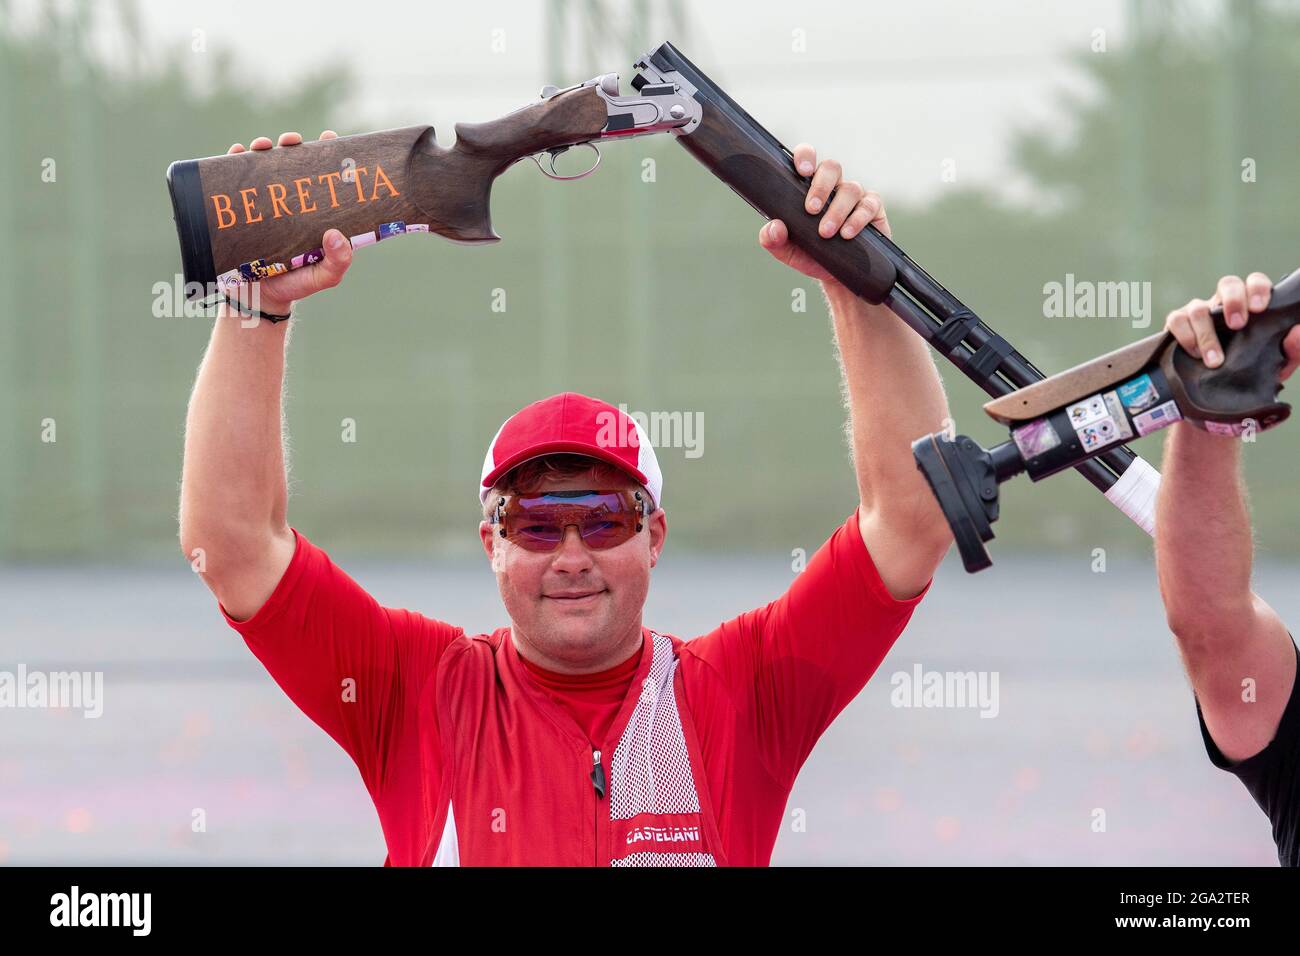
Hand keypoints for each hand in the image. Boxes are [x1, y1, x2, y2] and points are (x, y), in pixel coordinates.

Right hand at [224, 130, 352, 313]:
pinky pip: (231, 180)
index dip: (325, 153)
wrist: (257, 298)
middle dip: (291, 144)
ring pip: (261, 166)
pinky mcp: (237, 208)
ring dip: (261, 148)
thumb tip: (336, 235)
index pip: (320, 175)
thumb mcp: (324, 276)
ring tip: (262, 145)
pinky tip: (234, 153)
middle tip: (291, 141)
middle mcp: (287, 201)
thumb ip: (338, 261)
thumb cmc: (296, 283)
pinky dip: (230, 162)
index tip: (327, 138)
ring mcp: (262, 202)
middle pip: (290, 162)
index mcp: (313, 210)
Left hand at [758, 144, 888, 286]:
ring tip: (825, 232)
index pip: (808, 158)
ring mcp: (855, 196)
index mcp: (809, 187)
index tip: (802, 170)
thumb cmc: (811, 255)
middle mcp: (834, 186)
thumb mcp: (787, 251)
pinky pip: (869, 205)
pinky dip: (857, 219)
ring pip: (850, 188)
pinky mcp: (873, 210)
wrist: (837, 276)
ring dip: (836, 210)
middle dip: (821, 186)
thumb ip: (773, 239)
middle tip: (811, 209)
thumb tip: (774, 226)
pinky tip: (846, 233)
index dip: (806, 156)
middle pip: (831, 167)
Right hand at [1164, 273, 1299, 380]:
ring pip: (1198, 307)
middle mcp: (1223, 305)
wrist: (1212, 399)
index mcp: (1249, 307)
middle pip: (1227, 284)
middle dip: (1233, 301)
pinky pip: (1176, 320)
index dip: (1257, 289)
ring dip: (1207, 334)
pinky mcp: (1176, 326)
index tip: (1259, 308)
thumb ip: (1292, 350)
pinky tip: (1194, 354)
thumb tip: (1297, 332)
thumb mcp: (1276, 366)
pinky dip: (1185, 336)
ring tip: (1215, 361)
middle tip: (1238, 325)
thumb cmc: (1248, 374)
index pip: (1255, 283)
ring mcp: (1198, 314)